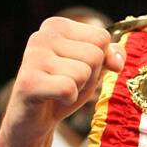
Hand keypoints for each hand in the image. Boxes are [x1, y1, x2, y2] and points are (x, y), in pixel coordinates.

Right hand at [0, 16, 124, 146]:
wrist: (34, 120)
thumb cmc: (63, 89)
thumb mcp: (92, 69)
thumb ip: (109, 56)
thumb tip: (118, 62)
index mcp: (57, 25)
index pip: (102, 38)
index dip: (99, 62)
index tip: (76, 69)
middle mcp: (42, 36)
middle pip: (95, 55)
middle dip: (89, 77)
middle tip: (68, 84)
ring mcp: (33, 57)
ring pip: (84, 73)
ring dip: (79, 89)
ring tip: (59, 91)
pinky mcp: (29, 82)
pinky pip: (69, 89)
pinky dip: (69, 100)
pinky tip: (54, 99)